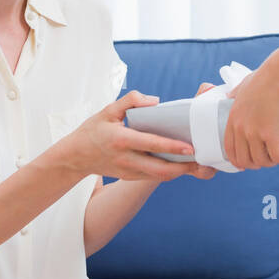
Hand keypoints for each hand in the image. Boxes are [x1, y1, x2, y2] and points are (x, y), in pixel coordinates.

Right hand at [66, 90, 218, 181]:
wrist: (75, 157)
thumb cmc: (93, 130)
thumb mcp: (108, 110)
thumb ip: (131, 101)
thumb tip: (155, 101)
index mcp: (121, 140)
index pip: (151, 145)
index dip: (172, 147)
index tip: (191, 147)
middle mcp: (126, 159)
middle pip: (160, 169)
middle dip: (183, 168)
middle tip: (202, 161)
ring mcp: (128, 171)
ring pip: (159, 176)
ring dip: (179, 172)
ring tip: (198, 165)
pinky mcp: (130, 177)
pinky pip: (153, 177)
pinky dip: (168, 172)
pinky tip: (181, 166)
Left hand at [221, 66, 278, 169]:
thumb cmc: (265, 78)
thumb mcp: (243, 85)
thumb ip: (235, 92)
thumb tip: (229, 94)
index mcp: (233, 118)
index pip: (229, 148)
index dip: (237, 160)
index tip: (244, 164)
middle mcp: (241, 128)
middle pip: (244, 159)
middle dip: (255, 164)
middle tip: (266, 160)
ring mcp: (255, 133)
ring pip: (261, 161)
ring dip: (271, 162)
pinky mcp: (272, 135)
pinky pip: (277, 157)